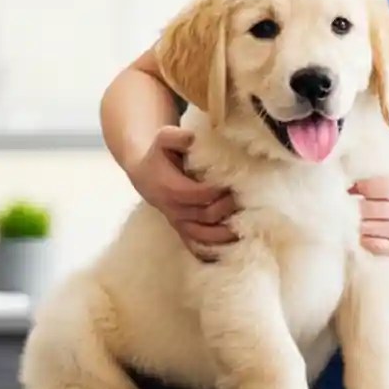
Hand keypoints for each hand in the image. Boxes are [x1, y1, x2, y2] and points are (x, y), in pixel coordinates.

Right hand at [124, 126, 238, 259]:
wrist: (144, 173)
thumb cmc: (159, 155)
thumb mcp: (163, 139)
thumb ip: (176, 136)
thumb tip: (192, 138)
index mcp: (169, 188)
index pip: (196, 194)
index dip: (215, 191)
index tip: (232, 184)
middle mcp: (173, 209)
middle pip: (204, 215)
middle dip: (225, 209)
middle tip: (243, 200)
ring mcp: (178, 222)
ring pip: (201, 236)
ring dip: (223, 235)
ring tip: (243, 230)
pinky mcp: (182, 229)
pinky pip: (195, 246)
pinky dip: (211, 251)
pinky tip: (229, 251)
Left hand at [351, 173, 388, 256]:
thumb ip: (384, 179)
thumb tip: (351, 182)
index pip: (384, 188)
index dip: (364, 187)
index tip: (351, 187)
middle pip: (377, 210)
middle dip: (358, 207)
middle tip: (346, 205)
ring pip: (376, 229)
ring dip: (359, 224)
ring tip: (349, 219)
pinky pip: (379, 246)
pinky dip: (366, 240)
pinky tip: (360, 234)